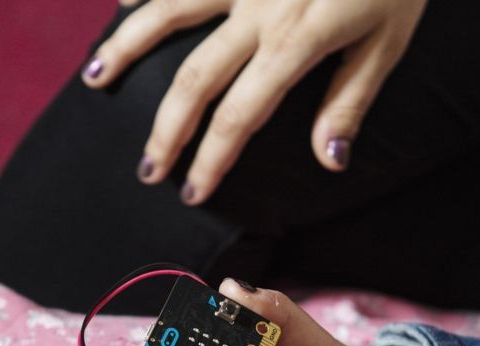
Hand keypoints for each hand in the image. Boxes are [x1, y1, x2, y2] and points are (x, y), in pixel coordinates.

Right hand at [82, 0, 425, 203]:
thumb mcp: (387, 43)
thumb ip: (350, 101)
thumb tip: (328, 161)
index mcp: (294, 41)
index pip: (240, 115)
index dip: (212, 157)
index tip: (192, 191)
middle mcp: (256, 9)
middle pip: (193, 78)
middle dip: (165, 129)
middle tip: (147, 168)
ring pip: (167, 12)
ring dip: (125, 47)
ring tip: (92, 81)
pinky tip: (121, 3)